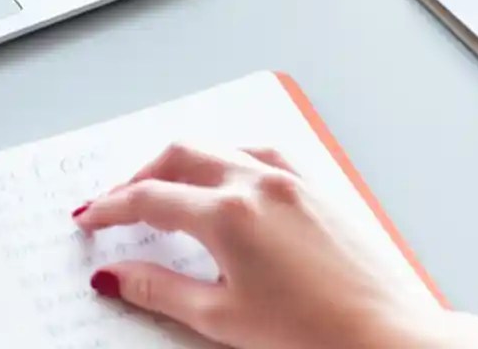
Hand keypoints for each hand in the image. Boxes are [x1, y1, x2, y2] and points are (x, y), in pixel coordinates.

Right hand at [73, 144, 477, 348]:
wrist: (386, 334)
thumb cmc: (313, 332)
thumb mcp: (221, 317)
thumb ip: (160, 289)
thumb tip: (115, 276)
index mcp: (229, 214)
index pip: (150, 198)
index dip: (111, 207)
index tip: (91, 218)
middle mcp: (258, 182)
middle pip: (179, 156)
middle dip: (139, 175)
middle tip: (116, 204)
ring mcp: (291, 179)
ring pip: (219, 147)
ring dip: (183, 162)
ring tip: (163, 189)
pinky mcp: (316, 186)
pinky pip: (260, 153)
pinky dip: (228, 158)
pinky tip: (224, 177)